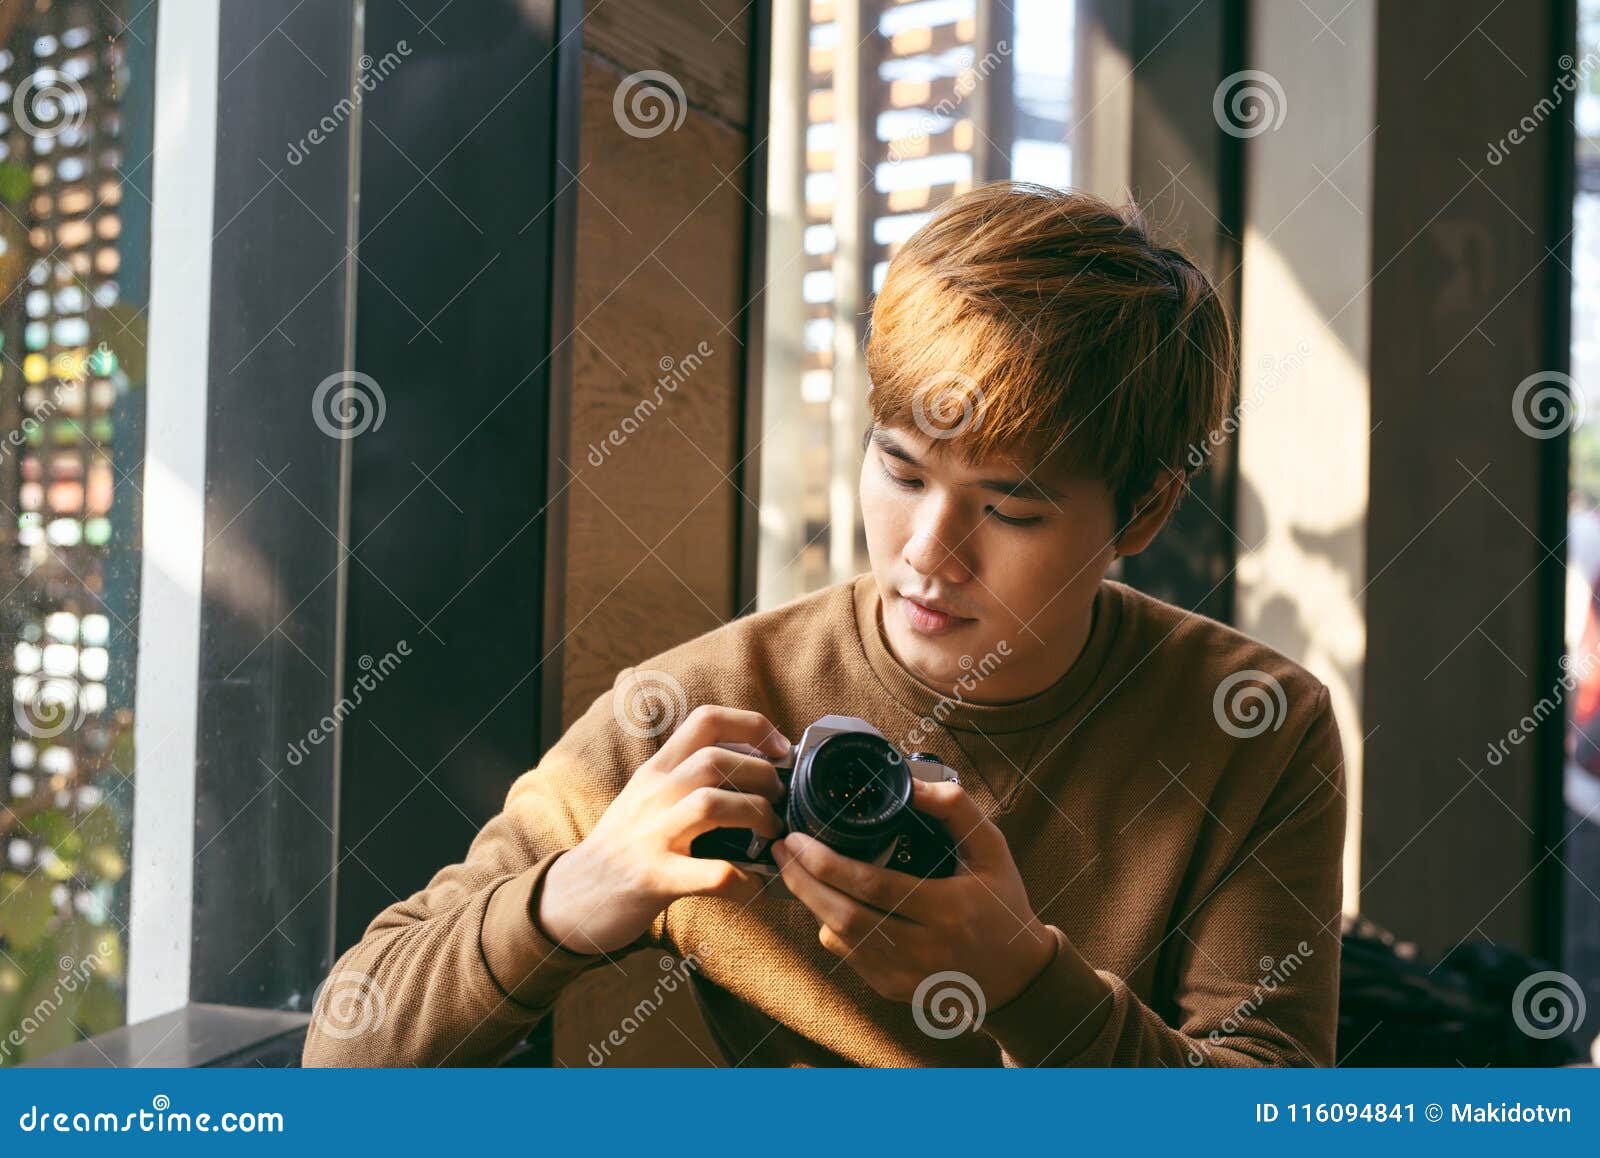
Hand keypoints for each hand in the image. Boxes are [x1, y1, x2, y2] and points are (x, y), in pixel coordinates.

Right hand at [537, 704, 791, 954]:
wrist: (572, 896)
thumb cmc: (624, 846)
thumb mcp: (648, 796)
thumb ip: (687, 777)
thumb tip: (753, 767)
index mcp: (656, 770)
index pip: (705, 720)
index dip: (752, 726)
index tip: (781, 748)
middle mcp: (652, 794)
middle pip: (715, 760)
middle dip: (762, 775)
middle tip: (780, 798)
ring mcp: (651, 836)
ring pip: (710, 803)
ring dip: (755, 814)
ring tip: (771, 832)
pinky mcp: (654, 879)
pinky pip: (708, 873)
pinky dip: (740, 877)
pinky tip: (753, 882)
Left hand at [771, 778, 1056, 1009]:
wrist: (1017, 976)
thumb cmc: (1002, 904)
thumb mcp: (991, 848)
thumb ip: (955, 809)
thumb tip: (910, 782)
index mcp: (948, 909)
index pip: (873, 886)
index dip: (826, 863)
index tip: (798, 837)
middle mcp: (924, 948)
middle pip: (844, 915)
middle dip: (803, 880)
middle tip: (782, 848)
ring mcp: (906, 975)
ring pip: (840, 938)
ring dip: (809, 901)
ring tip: (792, 867)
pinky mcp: (894, 989)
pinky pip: (849, 957)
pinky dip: (829, 927)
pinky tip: (820, 900)